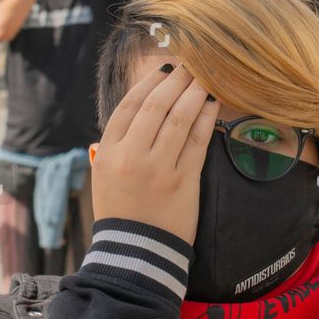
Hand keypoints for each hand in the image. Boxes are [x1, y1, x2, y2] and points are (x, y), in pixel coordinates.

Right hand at [90, 65, 218, 243]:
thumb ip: (118, 143)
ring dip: (194, 94)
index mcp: (109, 152)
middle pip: (156, 106)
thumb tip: (140, 109)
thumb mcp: (105, 175)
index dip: (149, 82)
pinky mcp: (184, 181)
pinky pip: (198, 141)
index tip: (164, 70)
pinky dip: (206, 119)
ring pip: (179, 119)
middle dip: (176, 81)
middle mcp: (131, 157)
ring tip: (204, 79)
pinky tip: (213, 104)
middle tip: (190, 67)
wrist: (136, 252)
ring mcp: (159, 169)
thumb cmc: (121, 211)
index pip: (129, 106)